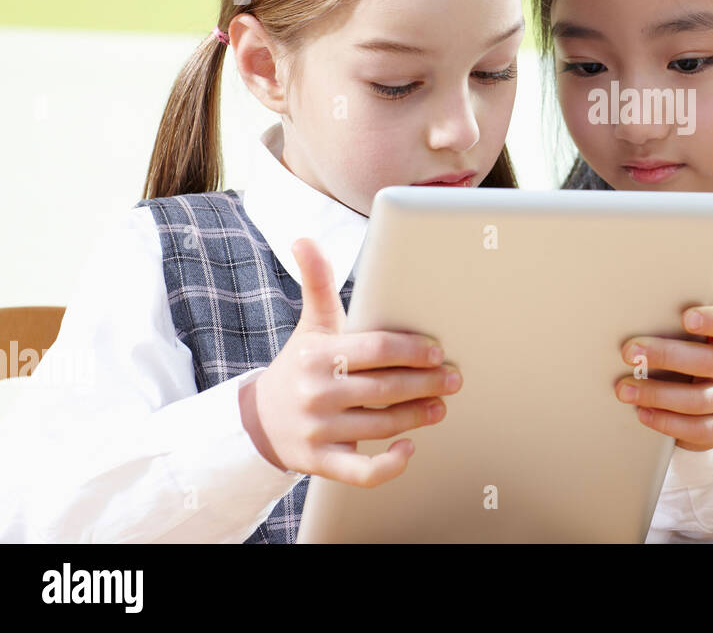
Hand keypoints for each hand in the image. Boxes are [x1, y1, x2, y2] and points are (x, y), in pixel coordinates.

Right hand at [238, 237, 462, 486]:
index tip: (438, 351)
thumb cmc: (300, 365)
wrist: (258, 420)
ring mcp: (318, 430)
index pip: (375, 349)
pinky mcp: (320, 462)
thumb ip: (316, 282)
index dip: (411, 350)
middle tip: (455, 379)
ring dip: (417, 417)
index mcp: (319, 354)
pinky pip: (361, 472)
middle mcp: (317, 393)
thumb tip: (303, 239)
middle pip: (384, 388)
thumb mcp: (310, 324)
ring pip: (380, 426)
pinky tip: (409, 448)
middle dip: (426, 383)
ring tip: (441, 405)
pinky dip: (389, 464)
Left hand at [614, 305, 712, 450]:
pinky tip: (644, 413)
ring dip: (657, 394)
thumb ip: (666, 332)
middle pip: (711, 361)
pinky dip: (668, 422)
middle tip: (630, 354)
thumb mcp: (679, 344)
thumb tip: (628, 329)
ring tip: (626, 390)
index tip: (686, 318)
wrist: (695, 409)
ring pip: (700, 399)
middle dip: (666, 356)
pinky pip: (700, 429)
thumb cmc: (679, 364)